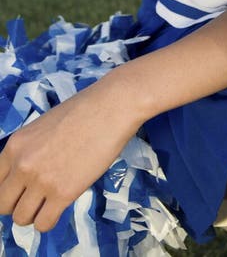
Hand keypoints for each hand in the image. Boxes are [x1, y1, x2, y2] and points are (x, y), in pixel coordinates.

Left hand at [0, 69, 139, 232]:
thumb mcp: (43, 126)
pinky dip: (49, 220)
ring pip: (21, 219)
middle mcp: (22, 165)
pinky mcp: (63, 193)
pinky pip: (43, 224)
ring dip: (33, 214)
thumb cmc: (83, 110)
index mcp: (15, 145)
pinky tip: (60, 205)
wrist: (111, 107)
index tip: (21, 189)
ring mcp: (42, 181)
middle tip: (36, 196)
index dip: (8, 189)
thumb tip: (28, 172)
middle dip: (18, 203)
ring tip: (50, 201)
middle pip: (3, 205)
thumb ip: (30, 150)